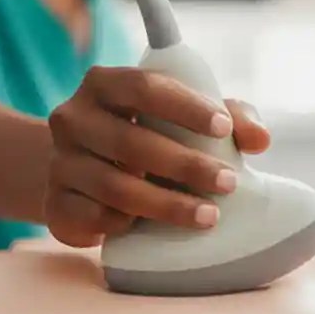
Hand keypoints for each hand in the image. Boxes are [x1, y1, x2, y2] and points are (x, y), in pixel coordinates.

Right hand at [44, 66, 269, 247]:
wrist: (81, 168)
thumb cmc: (147, 131)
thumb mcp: (186, 114)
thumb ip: (229, 115)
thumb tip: (260, 139)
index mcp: (103, 83)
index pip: (143, 86)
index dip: (184, 106)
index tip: (222, 128)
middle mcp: (72, 117)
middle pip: (130, 142)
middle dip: (185, 165)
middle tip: (228, 183)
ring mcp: (60, 162)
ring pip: (115, 188)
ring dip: (166, 205)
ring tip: (208, 216)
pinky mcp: (54, 203)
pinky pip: (93, 218)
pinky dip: (126, 225)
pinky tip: (151, 229)